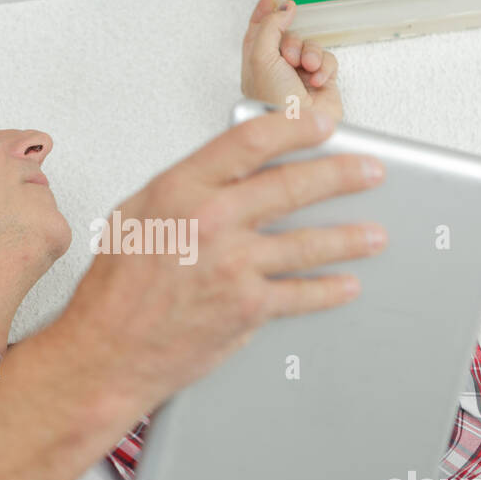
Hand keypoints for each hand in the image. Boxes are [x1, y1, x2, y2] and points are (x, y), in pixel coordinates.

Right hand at [60, 107, 385, 414]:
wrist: (107, 354)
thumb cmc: (114, 291)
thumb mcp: (135, 217)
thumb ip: (185, 190)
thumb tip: (229, 169)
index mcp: (181, 188)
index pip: (252, 140)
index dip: (296, 127)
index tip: (323, 125)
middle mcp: (212, 220)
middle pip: (294, 185)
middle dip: (342, 175)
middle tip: (369, 172)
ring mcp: (234, 264)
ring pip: (309, 242)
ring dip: (349, 237)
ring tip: (373, 234)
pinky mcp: (247, 307)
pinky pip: (301, 294)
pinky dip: (329, 290)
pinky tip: (345, 285)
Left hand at [240, 0, 342, 122]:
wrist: (298, 130)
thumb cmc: (273, 104)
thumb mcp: (261, 58)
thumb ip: (270, 27)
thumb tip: (282, 8)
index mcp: (255, 66)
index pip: (258, 32)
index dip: (264, 13)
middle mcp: (277, 71)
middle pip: (287, 36)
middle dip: (291, 41)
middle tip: (290, 56)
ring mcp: (301, 78)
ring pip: (310, 46)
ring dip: (309, 53)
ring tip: (305, 68)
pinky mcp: (323, 84)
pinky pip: (328, 60)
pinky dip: (324, 67)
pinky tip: (317, 80)